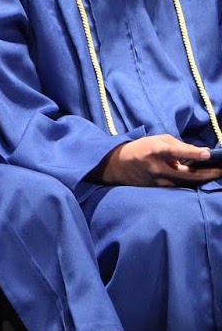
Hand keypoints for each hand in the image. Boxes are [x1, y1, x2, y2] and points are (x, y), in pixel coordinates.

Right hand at [96, 135, 221, 186]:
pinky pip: (184, 186)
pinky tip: (206, 177)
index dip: (192, 153)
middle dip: (210, 173)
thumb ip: (178, 145)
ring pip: (189, 183)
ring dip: (206, 178)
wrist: (118, 167)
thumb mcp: (156, 140)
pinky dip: (197, 182)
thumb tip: (201, 153)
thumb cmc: (140, 149)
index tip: (208, 154)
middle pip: (189, 175)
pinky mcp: (162, 190)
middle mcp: (158, 169)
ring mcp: (160, 182)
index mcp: (154, 152)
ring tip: (219, 172)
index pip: (174, 152)